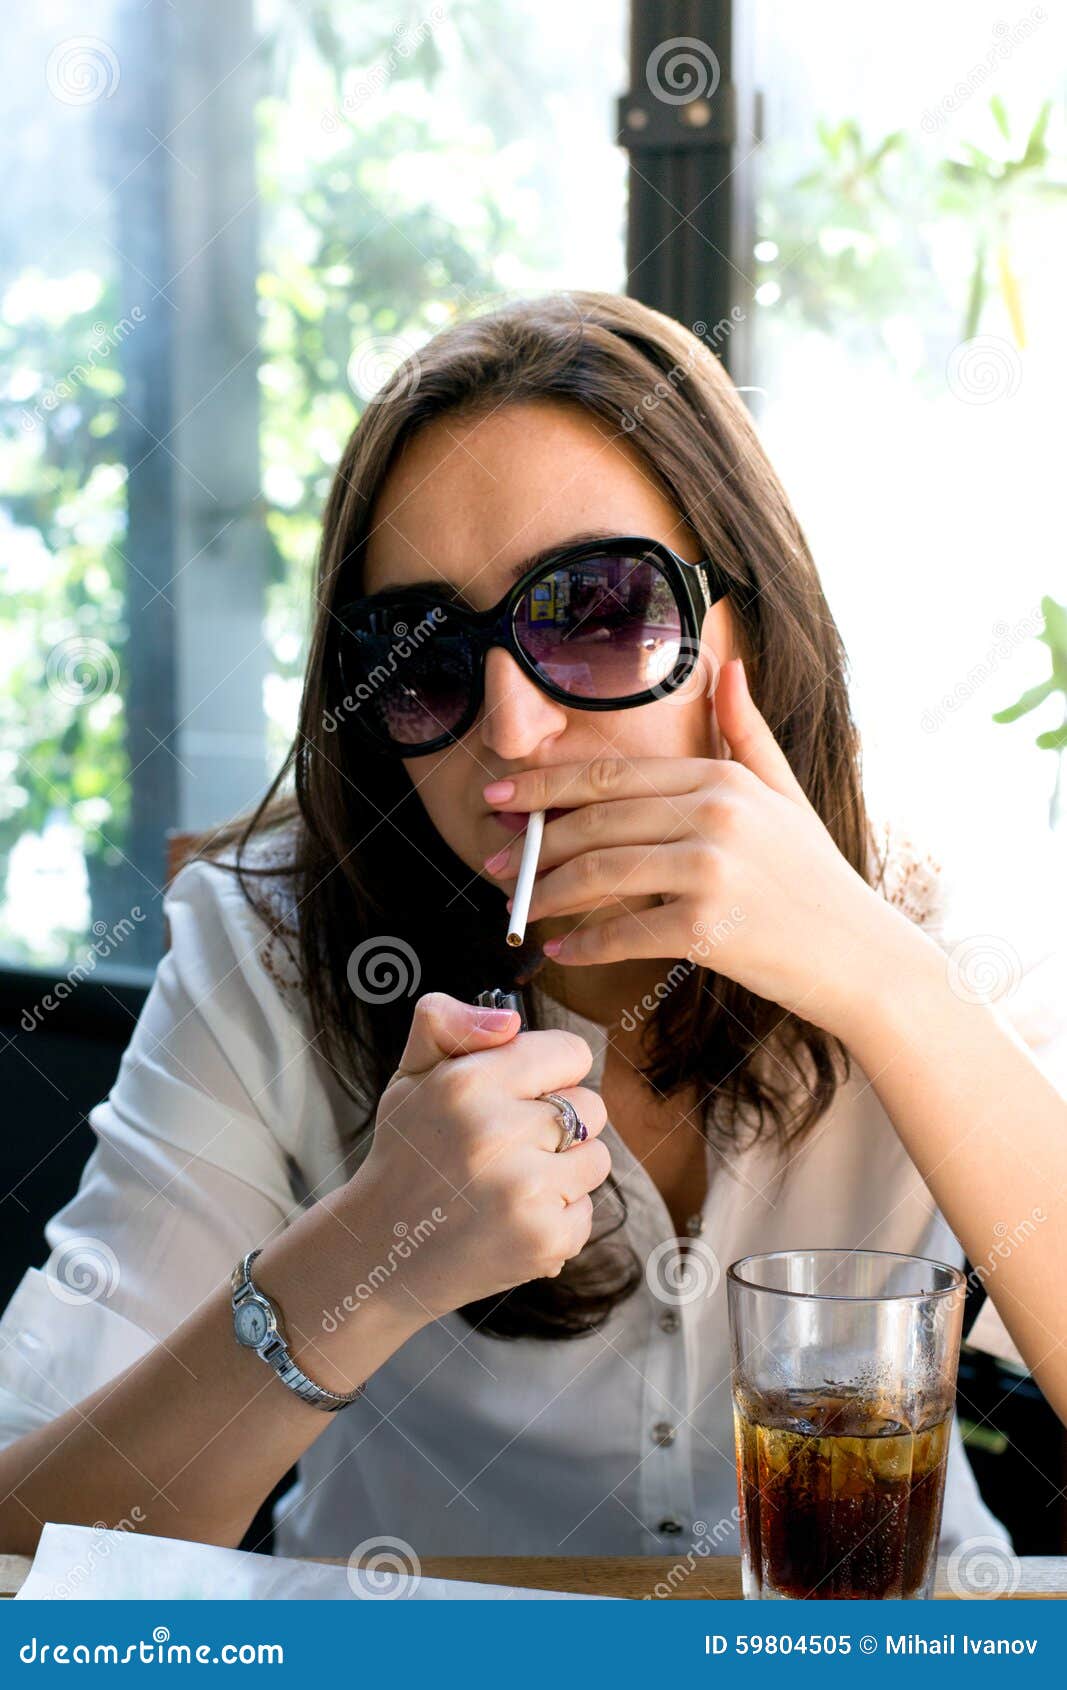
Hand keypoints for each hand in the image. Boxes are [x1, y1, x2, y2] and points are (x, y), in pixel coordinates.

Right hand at [352, 993, 610, 1323]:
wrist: (382, 1251)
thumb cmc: (409, 1154)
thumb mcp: (412, 1075)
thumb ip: (447, 1023)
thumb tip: (511, 1017)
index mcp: (468, 1082)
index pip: (571, 1053)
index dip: (552, 1072)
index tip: (522, 1096)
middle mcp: (496, 1132)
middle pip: (591, 1107)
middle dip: (560, 1125)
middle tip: (509, 1147)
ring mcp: (523, 1189)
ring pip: (597, 1159)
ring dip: (564, 1172)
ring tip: (510, 1184)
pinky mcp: (543, 1239)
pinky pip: (586, 1211)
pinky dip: (557, 1219)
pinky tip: (510, 1220)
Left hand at [482, 658, 915, 1041]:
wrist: (861, 956)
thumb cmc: (816, 877)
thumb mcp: (785, 792)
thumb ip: (746, 731)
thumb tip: (728, 666)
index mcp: (721, 777)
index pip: (611, 775)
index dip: (544, 785)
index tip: (498, 797)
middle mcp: (714, 814)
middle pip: (594, 821)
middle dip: (530, 842)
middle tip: (491, 860)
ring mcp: (712, 869)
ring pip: (599, 873)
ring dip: (546, 893)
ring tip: (518, 907)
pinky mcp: (709, 926)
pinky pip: (624, 932)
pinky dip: (584, 944)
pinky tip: (562, 950)